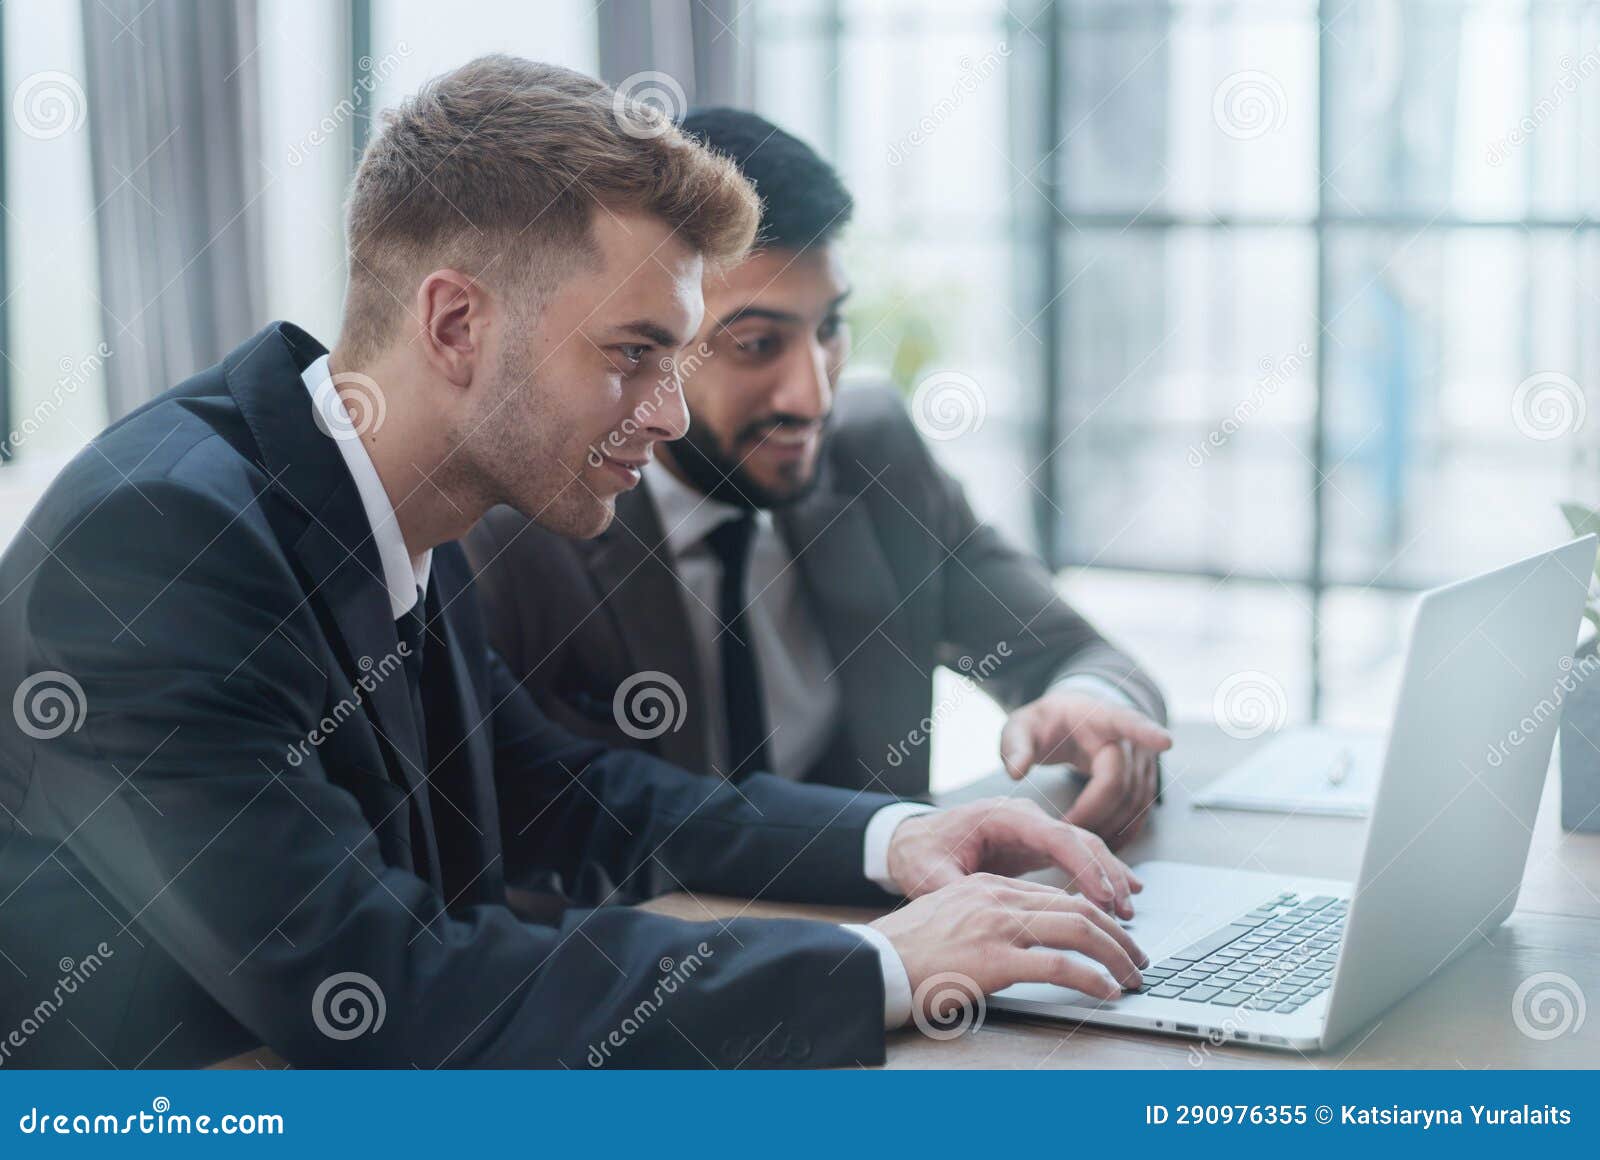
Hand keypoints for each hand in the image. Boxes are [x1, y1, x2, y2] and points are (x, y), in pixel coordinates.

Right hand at [870, 874, 1147, 1011]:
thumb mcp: (951, 920)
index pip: (1056, 893)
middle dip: (1116, 932)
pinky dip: (1091, 977)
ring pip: (1078, 927)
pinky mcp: (994, 958)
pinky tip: (1106, 990)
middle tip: (1137, 956)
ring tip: (1133, 975)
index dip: (1094, 914)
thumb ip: (988, 921)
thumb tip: (1025, 944)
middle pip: (1076, 905)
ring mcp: (996, 925)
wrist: (872, 962)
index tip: (1113, 935)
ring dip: (1115, 953)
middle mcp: (996, 897)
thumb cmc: (907, 952)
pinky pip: (1059, 964)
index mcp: (987, 885)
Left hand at [884, 797, 1142, 917]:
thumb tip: (972, 911)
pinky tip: (1120, 897)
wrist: (914, 840)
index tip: (1104, 895)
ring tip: (1129, 910)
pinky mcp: (1037, 845)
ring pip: (1084, 846)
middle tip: (1125, 910)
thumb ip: (952, 888)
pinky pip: (1077, 857)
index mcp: (1001, 815)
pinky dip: (1099, 875)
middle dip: (1107, 873)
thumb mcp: (928, 872)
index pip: (1054, 835)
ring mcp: (1034, 829)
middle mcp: (1024, 817)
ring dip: (1109, 876)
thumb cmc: (920, 852)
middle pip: (1079, 838)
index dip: (1083, 865)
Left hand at [999, 690, 1171, 847]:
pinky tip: (1100, 848)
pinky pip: (1140, 815)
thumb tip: (1015, 772)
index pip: (1128, 722)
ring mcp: (1142, 764)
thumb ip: (1015, 744)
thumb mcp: (1022, 725)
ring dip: (1108, 828)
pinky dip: (1122, 834)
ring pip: (1135, 804)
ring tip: (1076, 843)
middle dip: (1093, 813)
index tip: (1165, 741)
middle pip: (1121, 783)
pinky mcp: (1144, 785)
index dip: (1147, 733)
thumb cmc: (1048, 723)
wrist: (1073, 722)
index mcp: (1101, 717)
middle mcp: (1130, 740)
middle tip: (1061, 830)